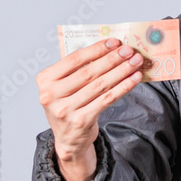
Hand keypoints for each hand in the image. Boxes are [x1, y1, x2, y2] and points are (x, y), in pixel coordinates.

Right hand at [36, 38, 144, 180]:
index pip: (74, 59)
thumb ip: (79, 69)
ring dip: (122, 71)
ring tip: (135, 62)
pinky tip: (135, 78)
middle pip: (89, 72)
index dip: (97, 49)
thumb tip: (111, 49)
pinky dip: (124, 87)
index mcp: (45, 80)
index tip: (115, 42)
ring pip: (100, 85)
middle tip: (129, 50)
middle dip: (113, 59)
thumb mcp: (65, 86)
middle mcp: (51, 95)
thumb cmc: (69, 105)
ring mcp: (65, 109)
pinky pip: (107, 99)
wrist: (68, 139)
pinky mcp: (81, 121)